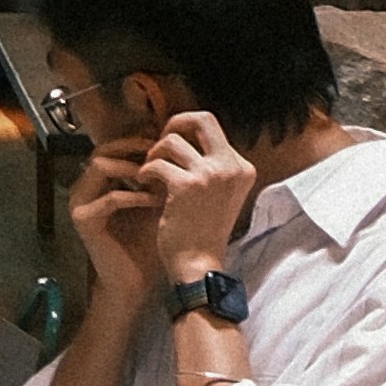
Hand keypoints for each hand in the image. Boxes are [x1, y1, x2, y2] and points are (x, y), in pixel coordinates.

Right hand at [63, 131, 178, 309]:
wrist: (134, 282)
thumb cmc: (147, 243)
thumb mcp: (155, 202)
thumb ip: (159, 176)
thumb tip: (179, 146)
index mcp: (98, 182)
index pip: (112, 146)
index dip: (137, 140)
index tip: (164, 143)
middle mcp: (84, 188)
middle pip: (102, 149)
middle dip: (132, 147)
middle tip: (160, 152)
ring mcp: (80, 203)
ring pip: (100, 166)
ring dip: (132, 169)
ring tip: (157, 178)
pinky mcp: (84, 220)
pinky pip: (109, 197)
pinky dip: (134, 195)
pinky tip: (154, 201)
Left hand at [133, 112, 265, 385]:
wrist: (199, 266)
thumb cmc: (202, 232)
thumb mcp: (217, 194)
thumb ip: (208, 165)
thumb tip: (182, 135)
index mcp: (242, 168)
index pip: (213, 125)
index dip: (187, 127)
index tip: (170, 141)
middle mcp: (231, 166)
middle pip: (200, 118)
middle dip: (174, 123)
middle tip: (158, 142)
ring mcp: (211, 175)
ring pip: (170, 141)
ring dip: (152, 155)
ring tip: (148, 173)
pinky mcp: (187, 186)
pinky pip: (156, 163)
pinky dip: (144, 172)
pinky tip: (143, 186)